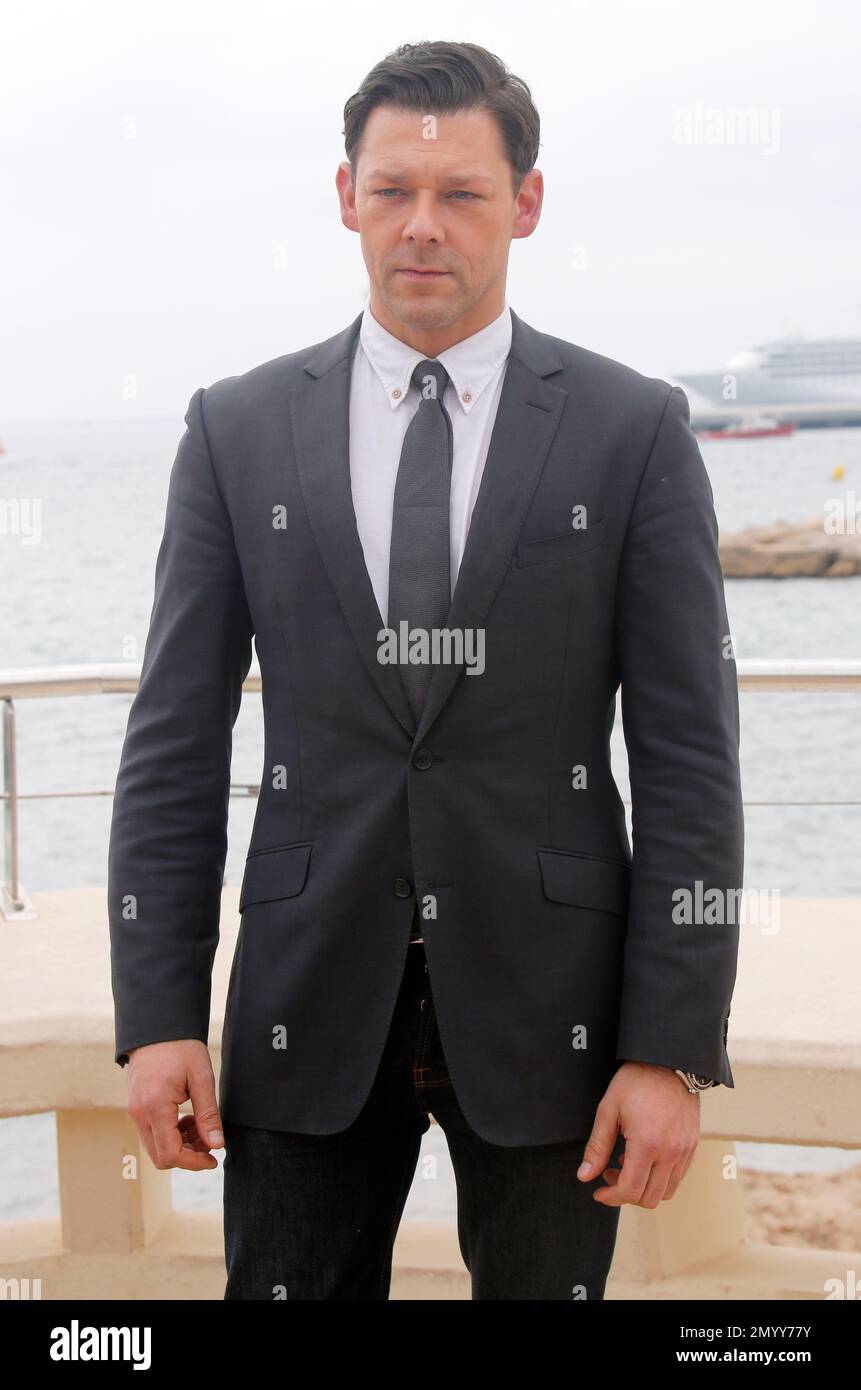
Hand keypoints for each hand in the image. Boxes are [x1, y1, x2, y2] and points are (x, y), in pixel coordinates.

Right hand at [126, 1040, 223, 1171]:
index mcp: (155, 1107)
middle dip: (188, 1155)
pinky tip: (187, 1118)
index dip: (194, 1163)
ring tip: (201, 1126)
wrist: (157, 1026)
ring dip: (180, 1145)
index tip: (213, 1158)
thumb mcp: (201, 1078)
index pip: (170, 1154)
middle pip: (161, 1157)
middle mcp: (139, 1114)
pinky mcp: (136, 1107)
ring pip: (155, 1146)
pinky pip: (152, 1132)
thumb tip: (217, 1145)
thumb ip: (208, 1114)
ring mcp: (135, 1111)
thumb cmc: (180, 1047)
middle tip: (210, 1140)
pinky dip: (170, 1134)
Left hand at [577, 1061, 699, 1206]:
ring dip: (644, 1188)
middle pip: (650, 1198)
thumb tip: (584, 1176)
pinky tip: (645, 1158)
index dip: (610, 1198)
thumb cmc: (636, 1081)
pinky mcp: (693, 1145)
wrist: (669, 1061)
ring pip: (666, 1192)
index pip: (630, 1191)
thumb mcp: (609, 1109)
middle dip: (626, 1195)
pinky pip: (678, 1176)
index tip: (598, 1191)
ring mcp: (685, 1150)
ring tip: (626, 1165)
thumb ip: (597, 1146)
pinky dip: (660, 1178)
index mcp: (647, 1144)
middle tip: (609, 1175)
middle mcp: (671, 1152)